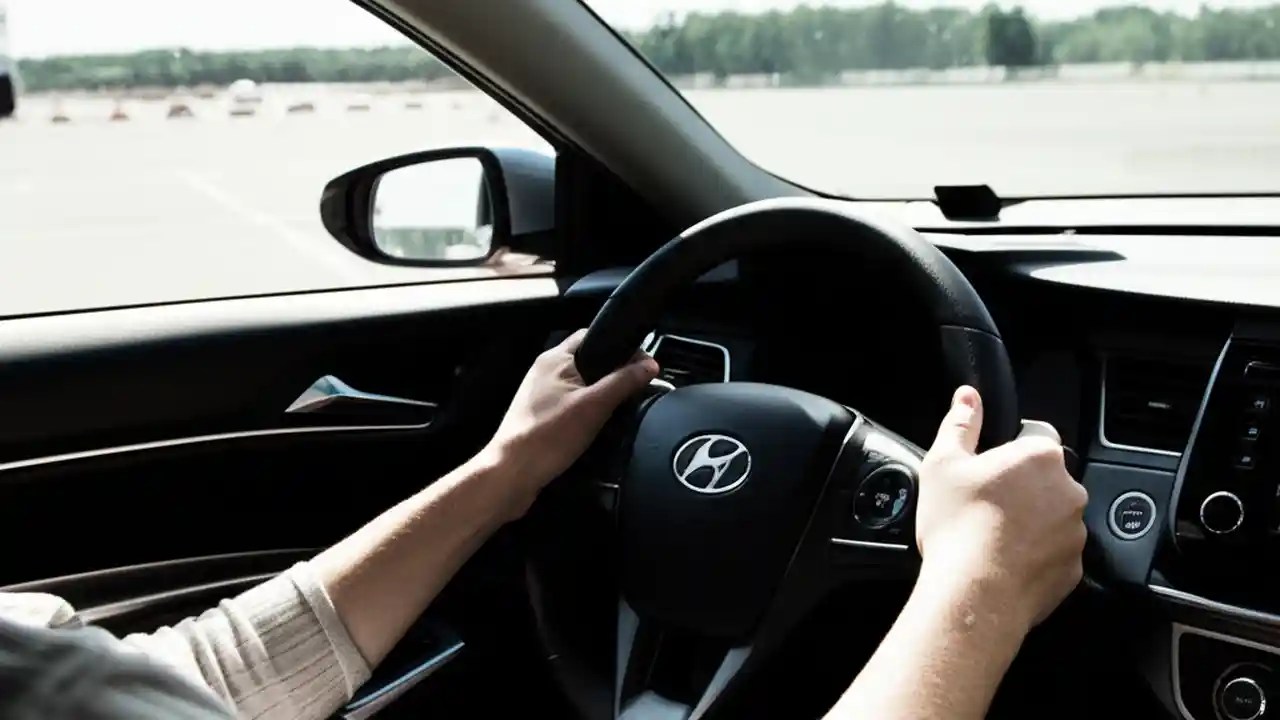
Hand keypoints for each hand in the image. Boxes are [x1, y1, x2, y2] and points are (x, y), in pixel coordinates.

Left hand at [482, 330, 658, 515]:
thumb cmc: (549, 435)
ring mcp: (539, 393)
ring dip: (600, 394)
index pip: (593, 336)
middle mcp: (544, 370)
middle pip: (588, 361)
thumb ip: (623, 382)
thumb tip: (651, 365)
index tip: (643, 364)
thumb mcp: (594, 406)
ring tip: (620, 407)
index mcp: (555, 358)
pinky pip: (570, 403)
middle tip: (636, 387)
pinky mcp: (539, 415)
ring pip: (580, 384)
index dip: (621, 345)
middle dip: (613, 373)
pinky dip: (586, 410)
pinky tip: (597, 425)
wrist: (512, 473)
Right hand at [915, 386, 1087, 629]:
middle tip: (982, 505)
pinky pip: (1054, 553)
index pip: (1034, 434)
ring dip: (1029, 522)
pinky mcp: (1074, 570)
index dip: (1007, 448)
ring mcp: (1075, 532)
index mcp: (1040, 456)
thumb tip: (968, 397)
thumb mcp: (943, 464)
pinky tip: (1003, 562)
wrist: (975, 594)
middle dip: (1020, 488)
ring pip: (1051, 516)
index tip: (986, 468)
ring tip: (991, 537)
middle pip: (1044, 478)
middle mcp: (1069, 490)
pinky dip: (1034, 556)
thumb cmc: (958, 525)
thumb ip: (960, 425)